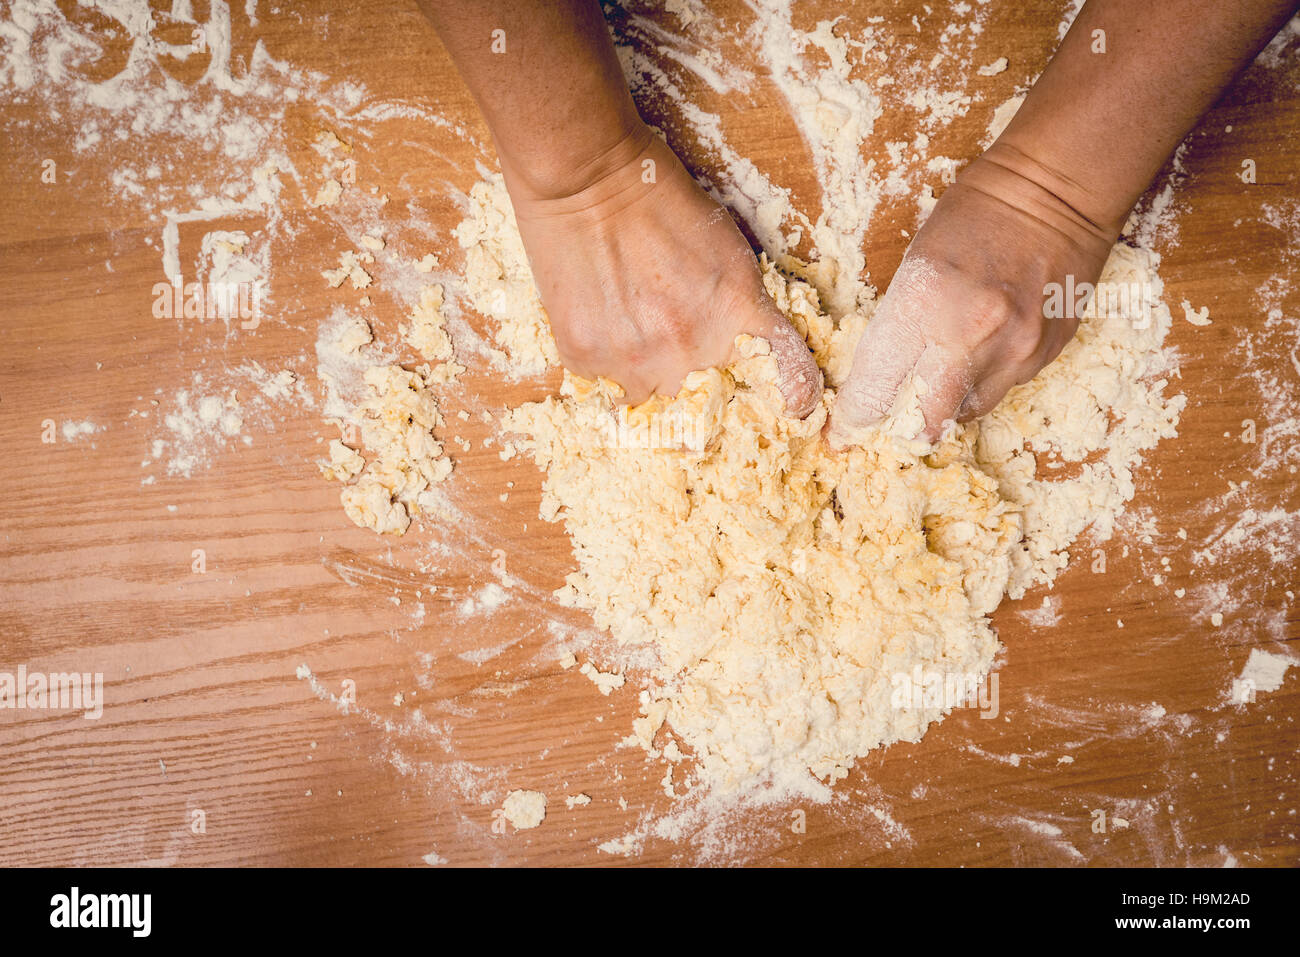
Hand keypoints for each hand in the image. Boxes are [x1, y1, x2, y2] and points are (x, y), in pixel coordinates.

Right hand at [506, 125, 822, 414]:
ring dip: (646, 372)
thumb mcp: (731, 252)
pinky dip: (604, 360)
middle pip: (710, 398)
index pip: (792, 384)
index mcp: (740, 314)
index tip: (791, 409)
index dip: (791, 398)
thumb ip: (746, 309)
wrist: (588, 177)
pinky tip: (601, 319)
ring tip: (630, 324)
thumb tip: (752, 356)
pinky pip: (606, 384)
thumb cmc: (660, 199)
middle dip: (697, 375)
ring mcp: (637, 358)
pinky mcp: (588, 357)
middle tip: (670, 332)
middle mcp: (694, 347)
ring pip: (654, 397)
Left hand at [831, 145, 1116, 441]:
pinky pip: (999, 392)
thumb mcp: (916, 263)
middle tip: (884, 418)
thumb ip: (899, 325)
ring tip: (933, 376)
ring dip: (941, 405)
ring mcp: (1015, 352)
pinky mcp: (1045, 357)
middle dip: (896, 430)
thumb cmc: (975, 212)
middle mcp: (971, 338)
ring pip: (963, 415)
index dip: (854, 416)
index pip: (876, 390)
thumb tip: (879, 379)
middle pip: (921, 427)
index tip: (844, 427)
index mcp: (924, 303)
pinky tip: (976, 352)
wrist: (1059, 188)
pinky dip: (978, 384)